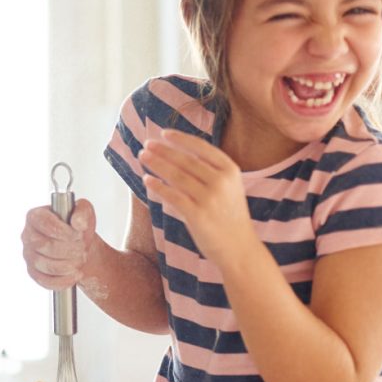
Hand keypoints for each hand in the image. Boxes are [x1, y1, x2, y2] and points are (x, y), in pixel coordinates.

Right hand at [21, 198, 97, 290]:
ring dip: (68, 265)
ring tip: (79, 260)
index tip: (77, 234)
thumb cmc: (76, 228)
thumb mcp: (84, 211)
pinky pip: (45, 281)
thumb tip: (78, 222)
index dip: (62, 231)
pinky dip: (64, 280)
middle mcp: (28, 235)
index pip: (43, 223)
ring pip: (46, 265)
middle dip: (69, 249)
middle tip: (81, 248)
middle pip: (45, 246)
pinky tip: (74, 273)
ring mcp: (28, 255)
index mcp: (35, 216)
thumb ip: (82, 212)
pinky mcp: (33, 272)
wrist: (79, 246)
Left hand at [139, 129, 253, 265]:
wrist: (239, 248)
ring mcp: (210, 198)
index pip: (201, 147)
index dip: (181, 139)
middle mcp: (221, 181)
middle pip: (185, 160)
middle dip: (163, 150)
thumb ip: (209, 171)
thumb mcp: (229, 187)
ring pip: (176, 175)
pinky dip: (158, 186)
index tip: (164, 133)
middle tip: (146, 144)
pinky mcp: (197, 215)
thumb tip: (176, 153)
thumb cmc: (229, 215)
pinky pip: (172, 196)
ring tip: (143, 156)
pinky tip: (146, 180)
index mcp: (230, 170)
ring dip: (156, 164)